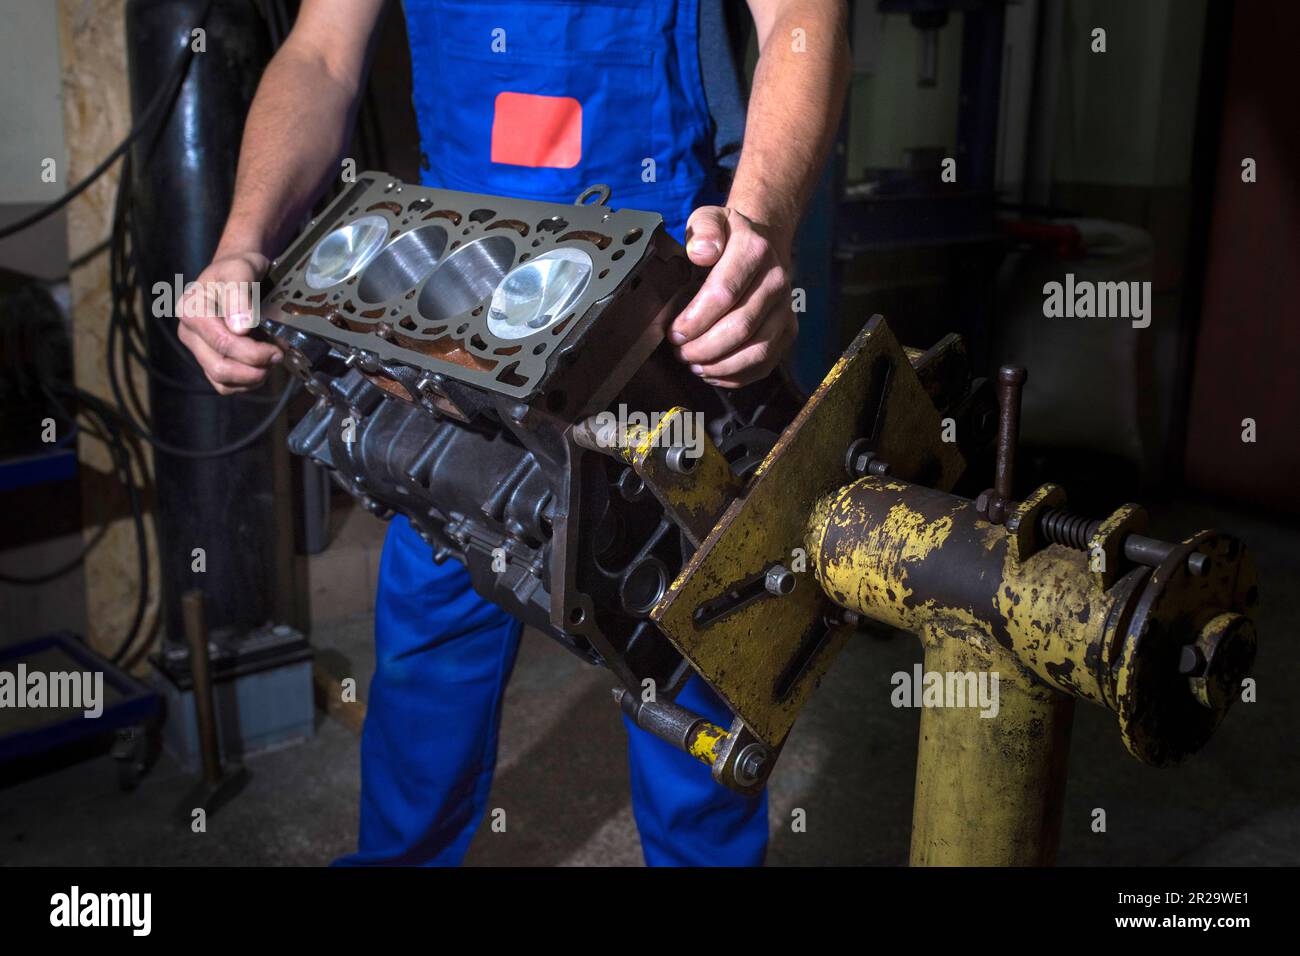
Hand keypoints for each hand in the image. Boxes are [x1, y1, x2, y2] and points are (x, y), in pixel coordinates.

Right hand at [175, 251, 282, 394]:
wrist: (238, 272)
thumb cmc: (238, 268)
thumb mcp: (240, 269)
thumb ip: (238, 294)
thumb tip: (240, 328)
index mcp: (191, 310)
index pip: (221, 342)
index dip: (252, 352)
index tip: (277, 348)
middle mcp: (189, 332)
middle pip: (220, 367)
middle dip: (254, 368)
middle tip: (278, 355)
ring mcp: (198, 349)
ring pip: (222, 382)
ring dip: (252, 378)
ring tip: (271, 360)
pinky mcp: (208, 361)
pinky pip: (225, 386)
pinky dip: (247, 383)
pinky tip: (261, 367)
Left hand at [668, 206, 796, 387]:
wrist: (764, 242)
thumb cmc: (730, 237)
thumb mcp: (709, 219)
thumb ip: (703, 230)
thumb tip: (702, 253)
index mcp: (755, 251)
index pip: (724, 293)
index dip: (696, 319)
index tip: (675, 332)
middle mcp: (776, 281)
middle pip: (740, 327)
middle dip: (704, 347)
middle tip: (680, 352)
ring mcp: (786, 308)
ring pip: (757, 351)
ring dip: (721, 365)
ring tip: (694, 364)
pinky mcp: (788, 329)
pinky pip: (766, 362)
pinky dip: (737, 375)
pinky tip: (713, 372)